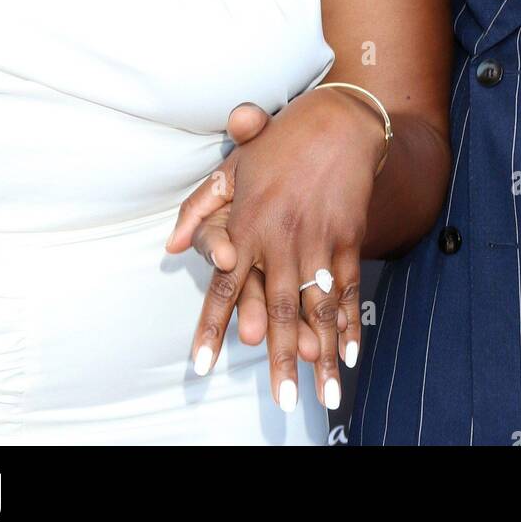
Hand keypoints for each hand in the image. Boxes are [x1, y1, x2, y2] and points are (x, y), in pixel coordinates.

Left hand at [164, 88, 383, 410]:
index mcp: (247, 223)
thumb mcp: (233, 167)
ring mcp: (318, 239)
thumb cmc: (282, 142)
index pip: (224, 285)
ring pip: (317, 307)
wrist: (340, 119)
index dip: (212, 326)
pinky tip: (350, 354)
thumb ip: (199, 208)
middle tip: (281, 402)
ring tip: (324, 394)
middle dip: (277, 357)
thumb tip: (170, 246)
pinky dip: (349, 323)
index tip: (203, 366)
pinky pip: (347, 288)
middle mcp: (281, 238)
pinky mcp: (348, 236)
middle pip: (275, 307)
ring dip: (321, 353)